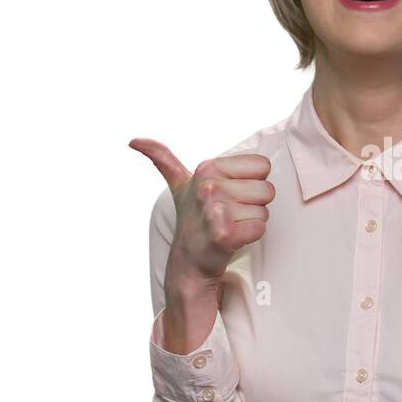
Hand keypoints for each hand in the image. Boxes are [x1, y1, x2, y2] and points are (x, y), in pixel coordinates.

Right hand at [129, 138, 274, 290]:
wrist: (188, 260)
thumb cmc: (193, 217)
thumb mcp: (179, 184)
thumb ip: (163, 158)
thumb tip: (134, 140)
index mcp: (207, 167)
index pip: (262, 165)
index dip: (250, 182)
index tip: (228, 195)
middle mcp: (209, 186)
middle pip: (267, 189)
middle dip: (253, 204)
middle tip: (229, 214)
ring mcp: (215, 211)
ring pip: (264, 210)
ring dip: (251, 221)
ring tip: (229, 226)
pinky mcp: (225, 234)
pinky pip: (260, 228)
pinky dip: (251, 236)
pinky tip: (232, 239)